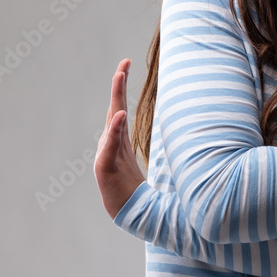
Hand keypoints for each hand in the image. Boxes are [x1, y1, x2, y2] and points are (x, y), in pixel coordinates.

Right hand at [94, 58, 146, 219]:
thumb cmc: (135, 188)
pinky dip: (113, 131)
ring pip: (111, 124)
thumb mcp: (141, 160)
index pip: (120, 108)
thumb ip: (143, 144)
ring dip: (115, 100)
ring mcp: (106, 156)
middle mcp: (110, 144)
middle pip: (114, 110)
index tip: (125, 63)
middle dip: (117, 86)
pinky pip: (109, 148)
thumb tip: (171, 125)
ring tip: (119, 79)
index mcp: (119, 140)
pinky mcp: (105, 169)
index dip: (120, 86)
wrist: (130, 213)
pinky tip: (119, 116)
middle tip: (122, 65)